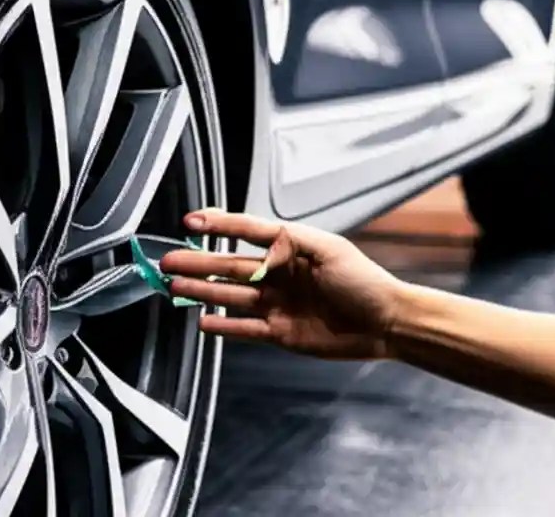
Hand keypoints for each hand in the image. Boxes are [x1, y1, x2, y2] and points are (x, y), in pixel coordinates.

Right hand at [162, 209, 407, 359]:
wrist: (387, 323)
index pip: (246, 232)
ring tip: (174, 285)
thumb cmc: (363, 281)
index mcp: (289, 249)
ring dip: (201, 290)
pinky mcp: (279, 332)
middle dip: (197, 262)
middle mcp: (277, 275)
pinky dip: (222, 325)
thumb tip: (261, 245)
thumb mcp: (330, 249)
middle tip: (168, 260)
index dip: (219, 224)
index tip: (192, 221)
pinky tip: (201, 321)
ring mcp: (276, 304)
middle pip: (228, 266)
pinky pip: (243, 327)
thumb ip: (292, 242)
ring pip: (229, 295)